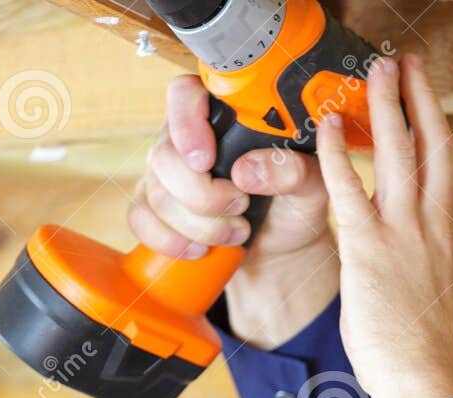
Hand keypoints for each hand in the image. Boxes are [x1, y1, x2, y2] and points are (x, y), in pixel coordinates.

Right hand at [131, 74, 337, 346]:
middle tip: (241, 205)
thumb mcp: (311, 185)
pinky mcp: (153, 206)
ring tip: (238, 231)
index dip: (187, 123)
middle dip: (203, 195)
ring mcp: (165, 172)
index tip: (206, 160)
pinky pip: (140, 220)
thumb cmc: (295, 203)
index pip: (184, 94)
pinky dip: (172, 241)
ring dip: (200, 225)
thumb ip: (293, 169)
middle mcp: (186, 138)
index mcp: (223, 116)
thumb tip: (247, 171)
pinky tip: (201, 249)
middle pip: (164, 155)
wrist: (282, 245)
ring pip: (156, 194)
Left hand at [314, 53, 452, 397]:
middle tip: (407, 66)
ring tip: (377, 73)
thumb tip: (412, 257)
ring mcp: (407, 233)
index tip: (425, 103)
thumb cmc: (427, 349)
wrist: (425, 375)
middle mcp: (438, 225)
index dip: (435, 128)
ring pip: (400, 152)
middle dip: (419, 99)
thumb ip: (424, 261)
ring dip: (386, 105)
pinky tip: (328, 126)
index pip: (447, 170)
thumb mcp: (437, 293)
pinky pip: (350, 187)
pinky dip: (338, 152)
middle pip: (434, 145)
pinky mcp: (370, 248)